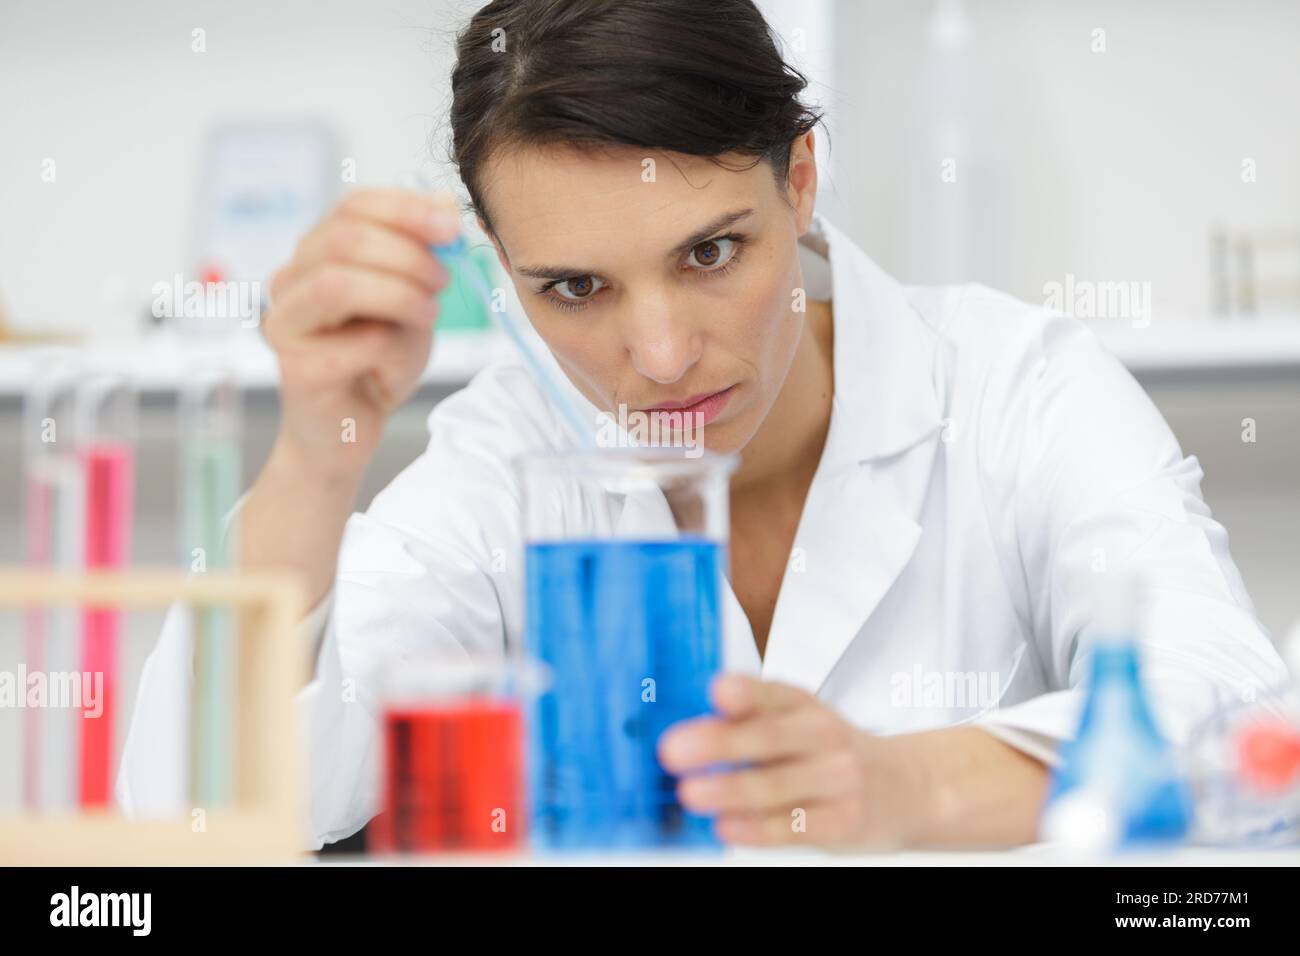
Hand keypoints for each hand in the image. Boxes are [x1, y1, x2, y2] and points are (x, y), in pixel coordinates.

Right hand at [264, 187, 458, 464]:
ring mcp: (286, 325)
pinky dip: (392, 350)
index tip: (451, 226)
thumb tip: (446, 206)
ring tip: (429, 315)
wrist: (346, 433)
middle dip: (407, 255)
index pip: (352, 207)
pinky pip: (356, 344)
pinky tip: (395, 365)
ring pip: (338, 284)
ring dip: (399, 295)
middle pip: (342, 239)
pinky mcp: (297, 370)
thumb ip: (421, 256)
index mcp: (316, 254)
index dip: (405, 209)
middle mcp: (290, 282)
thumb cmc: (376, 362)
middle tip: (443, 282)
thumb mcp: (410, 299)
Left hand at [657, 674, 922, 849]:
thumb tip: (683, 734)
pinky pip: (793, 827)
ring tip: (688, 792)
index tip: (716, 692)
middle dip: (719, 743)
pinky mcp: (842, 823)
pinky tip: (725, 826)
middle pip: (768, 737)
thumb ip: (748, 721)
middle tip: (673, 750)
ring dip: (728, 789)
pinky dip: (755, 828)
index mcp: (804, 704)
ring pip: (776, 785)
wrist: (907, 787)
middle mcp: (823, 736)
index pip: (772, 693)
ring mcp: (836, 780)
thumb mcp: (799, 721)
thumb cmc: (830, 751)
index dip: (745, 692)